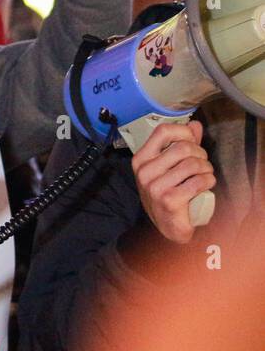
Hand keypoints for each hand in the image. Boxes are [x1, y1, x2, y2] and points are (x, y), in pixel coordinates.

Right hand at [131, 121, 214, 243]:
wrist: (168, 226)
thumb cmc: (168, 193)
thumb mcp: (169, 167)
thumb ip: (181, 144)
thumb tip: (194, 124)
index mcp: (141, 160)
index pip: (163, 131)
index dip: (184, 132)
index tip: (191, 141)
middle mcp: (144, 171)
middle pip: (183, 147)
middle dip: (201, 154)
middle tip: (202, 164)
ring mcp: (155, 186)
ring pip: (193, 164)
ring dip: (207, 169)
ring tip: (205, 175)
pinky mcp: (169, 200)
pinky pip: (198, 182)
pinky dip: (208, 182)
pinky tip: (206, 185)